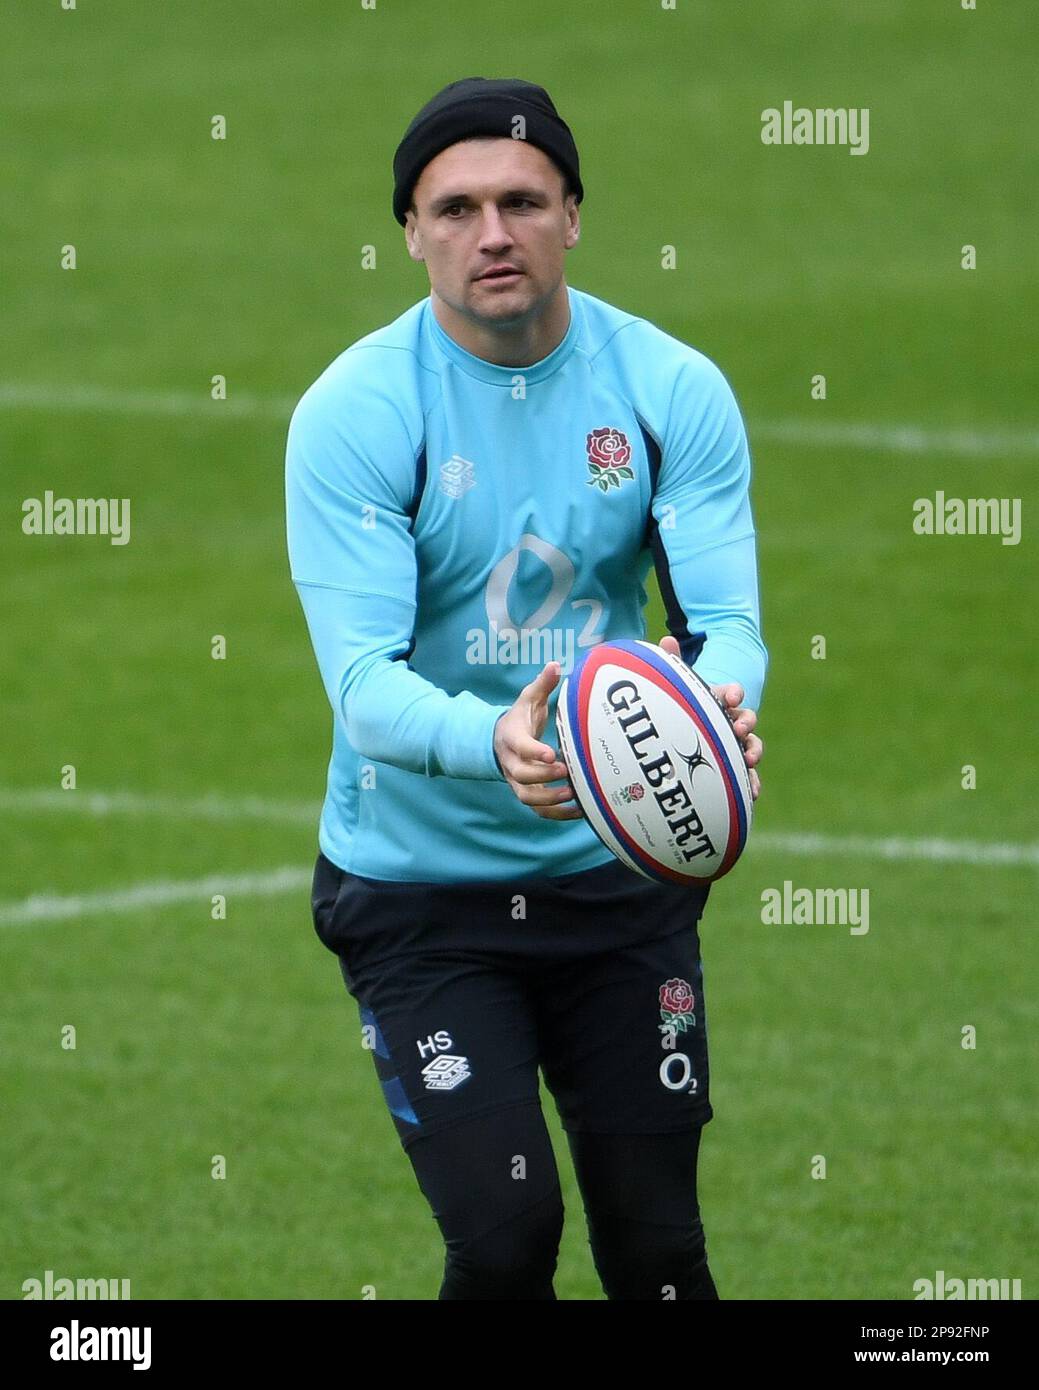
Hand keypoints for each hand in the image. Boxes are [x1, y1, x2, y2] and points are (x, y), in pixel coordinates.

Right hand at [493, 662, 583, 820]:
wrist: (499, 741)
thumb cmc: (520, 718)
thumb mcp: (527, 699)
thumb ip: (541, 684)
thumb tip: (556, 665)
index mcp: (511, 738)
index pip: (519, 747)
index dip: (534, 752)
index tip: (552, 754)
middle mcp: (511, 763)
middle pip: (522, 776)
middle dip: (544, 777)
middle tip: (567, 772)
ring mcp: (518, 781)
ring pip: (528, 797)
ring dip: (550, 800)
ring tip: (573, 794)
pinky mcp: (528, 793)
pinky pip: (539, 810)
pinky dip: (557, 814)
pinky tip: (580, 811)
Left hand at [658, 636, 762, 800]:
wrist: (676, 740)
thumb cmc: (678, 709)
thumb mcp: (674, 689)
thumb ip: (672, 665)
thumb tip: (666, 639)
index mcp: (717, 702)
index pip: (731, 693)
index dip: (734, 693)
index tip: (730, 697)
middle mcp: (730, 723)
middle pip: (746, 719)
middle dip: (746, 721)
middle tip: (738, 727)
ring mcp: (734, 746)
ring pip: (751, 747)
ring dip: (754, 751)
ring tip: (749, 759)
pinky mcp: (733, 770)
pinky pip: (746, 776)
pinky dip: (752, 783)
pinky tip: (753, 792)